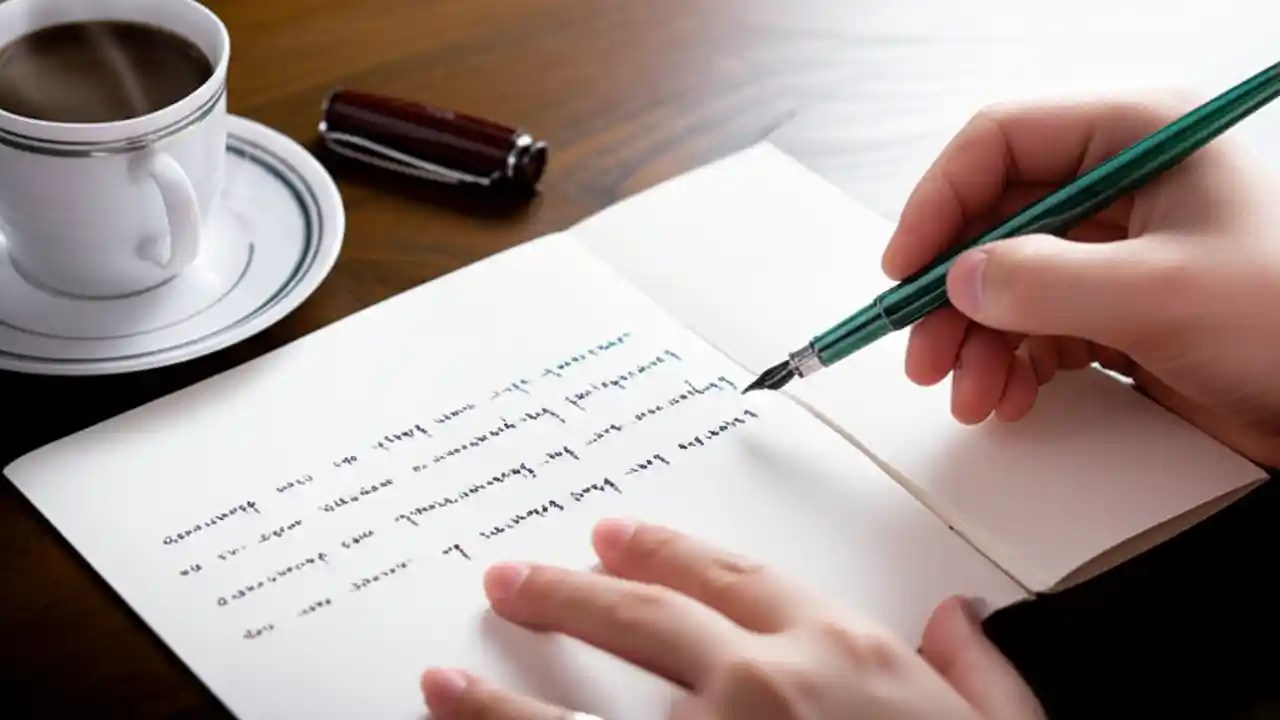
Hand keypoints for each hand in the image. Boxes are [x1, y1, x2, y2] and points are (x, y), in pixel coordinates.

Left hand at [419, 519, 1044, 718]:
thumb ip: (978, 670)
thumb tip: (956, 619)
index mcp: (842, 653)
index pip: (734, 578)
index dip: (665, 553)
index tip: (614, 540)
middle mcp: (766, 688)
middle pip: (643, 619)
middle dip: (567, 595)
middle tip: (510, 582)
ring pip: (582, 716)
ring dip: (502, 697)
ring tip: (444, 682)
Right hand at [883, 94, 1279, 467]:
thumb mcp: (1162, 293)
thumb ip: (1047, 282)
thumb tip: (960, 281)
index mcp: (1138, 138)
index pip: (1003, 142)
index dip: (940, 200)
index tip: (906, 265)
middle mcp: (1119, 187)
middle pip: (992, 222)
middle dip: (952, 293)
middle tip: (922, 349)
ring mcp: (1115, 253)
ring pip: (1005, 282)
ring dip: (974, 341)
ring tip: (969, 392)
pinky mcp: (1116, 310)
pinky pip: (1033, 327)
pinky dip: (1009, 364)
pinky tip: (1007, 396)